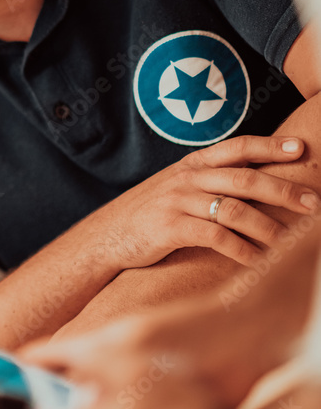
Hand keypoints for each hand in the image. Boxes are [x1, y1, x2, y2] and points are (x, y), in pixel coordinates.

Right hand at [97, 135, 316, 269]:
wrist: (109, 235)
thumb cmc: (152, 213)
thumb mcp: (179, 187)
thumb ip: (211, 181)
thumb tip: (257, 182)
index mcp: (193, 163)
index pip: (238, 147)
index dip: (271, 146)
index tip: (302, 148)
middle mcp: (187, 177)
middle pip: (245, 178)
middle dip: (283, 190)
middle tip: (313, 203)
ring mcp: (177, 201)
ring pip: (234, 209)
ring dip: (268, 227)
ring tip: (291, 243)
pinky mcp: (170, 228)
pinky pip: (215, 237)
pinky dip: (241, 250)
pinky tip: (258, 262)